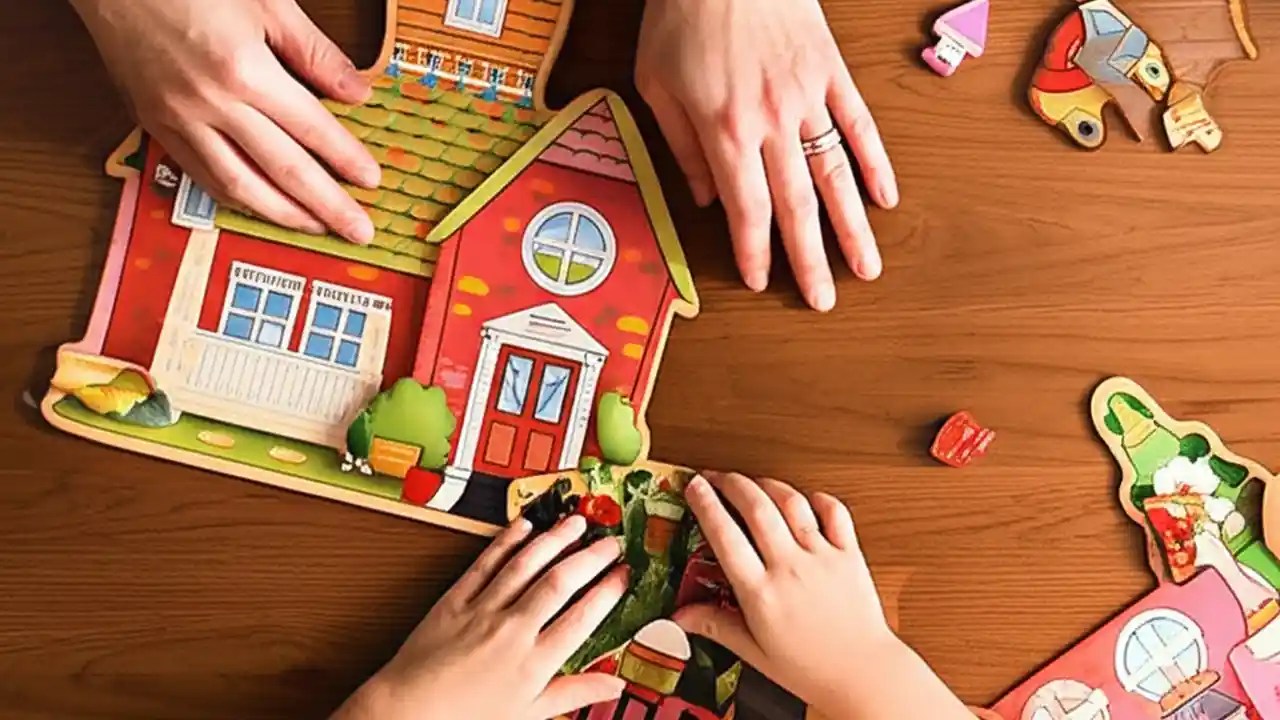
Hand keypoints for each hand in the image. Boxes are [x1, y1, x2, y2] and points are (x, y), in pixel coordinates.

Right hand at [69, 0, 379, 243]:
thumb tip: (357, 91)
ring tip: (315, 227)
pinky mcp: (153, 125)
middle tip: (358, 230)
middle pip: (283, 170)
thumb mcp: (267, 1)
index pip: (311, 129)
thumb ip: (315, 52)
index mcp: (243, 70)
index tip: (372, 181)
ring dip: (283, 215)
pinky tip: (262, 207)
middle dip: (327, 206)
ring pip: (239, 187)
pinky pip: (201, 177)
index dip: (346, 159)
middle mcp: (210, 104)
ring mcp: (177, 120)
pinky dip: (237, 199)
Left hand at [333, 516, 629, 719]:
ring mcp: (484, 610)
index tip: (624, 575)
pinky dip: (507, 541)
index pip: (583, 618)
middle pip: (560, 583)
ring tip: (576, 523)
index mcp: (534, 663)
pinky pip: (486, 563)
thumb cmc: (467, 717)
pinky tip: (525, 526)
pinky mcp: (457, 598)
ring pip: (526, 564)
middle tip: (610, 542)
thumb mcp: (528, 713)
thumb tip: (614, 687)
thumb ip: (573, 692)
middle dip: (590, 558)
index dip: (608, 592)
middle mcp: (513, 631)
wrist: (408, 711)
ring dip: (555, 540)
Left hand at [635, 0, 897, 311]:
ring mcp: (808, 96)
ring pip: (836, 174)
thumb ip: (682, 146)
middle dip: (809, 260)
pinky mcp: (831, 71)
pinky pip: (859, 124)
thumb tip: (702, 198)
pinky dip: (875, 162)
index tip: (761, 281)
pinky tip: (886, 198)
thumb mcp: (657, 82)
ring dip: (852, 227)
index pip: (747, 209)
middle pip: (797, 206)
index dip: (755, 251)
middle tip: (824, 300)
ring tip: (867, 269)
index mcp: (725, 129)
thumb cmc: (683, 13)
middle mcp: (772, 121)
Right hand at [676, 472, 969, 717]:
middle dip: (731, 483)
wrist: (864, 675)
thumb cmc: (811, 668)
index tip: (694, 487)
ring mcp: (822, 557)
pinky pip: (834, 512)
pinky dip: (817, 498)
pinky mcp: (849, 554)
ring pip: (791, 502)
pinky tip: (802, 498)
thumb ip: (715, 626)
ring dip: (767, 484)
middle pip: (756, 508)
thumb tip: (679, 618)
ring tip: (752, 482)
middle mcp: (791, 569)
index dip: (706, 505)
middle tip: (716, 477)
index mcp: (761, 594)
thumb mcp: (754, 651)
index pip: (725, 536)